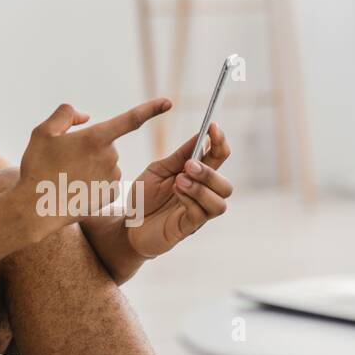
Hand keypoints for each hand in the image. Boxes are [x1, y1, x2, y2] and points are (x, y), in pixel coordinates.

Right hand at [15, 98, 171, 236]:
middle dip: (90, 149)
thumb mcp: (43, 132)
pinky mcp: (110, 194)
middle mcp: (110, 157)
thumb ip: (66, 115)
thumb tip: (86, 117)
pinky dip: (93, 182)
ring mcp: (112, 177)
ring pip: (106, 164)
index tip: (169, 103)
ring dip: (91, 167)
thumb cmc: (37, 168)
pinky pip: (106, 181)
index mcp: (96, 138)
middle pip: (106, 145)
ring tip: (66, 177)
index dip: (151, 109)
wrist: (35, 208)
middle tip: (63, 161)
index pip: (131, 119)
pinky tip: (76, 189)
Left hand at [124, 120, 232, 259]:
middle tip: (189, 165)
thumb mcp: (158, 170)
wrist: (128, 224)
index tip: (213, 127)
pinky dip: (191, 200)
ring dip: (202, 188)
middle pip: (226, 185)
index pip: (219, 159)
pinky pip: (201, 215)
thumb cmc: (144, 197)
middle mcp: (203, 196)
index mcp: (197, 177)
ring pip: (220, 202)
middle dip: (210, 172)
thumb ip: (179, 156)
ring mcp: (198, 213)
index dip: (220, 143)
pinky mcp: (187, 227)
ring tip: (179, 181)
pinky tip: (176, 192)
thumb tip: (201, 135)